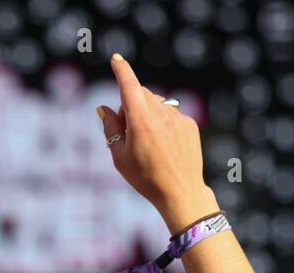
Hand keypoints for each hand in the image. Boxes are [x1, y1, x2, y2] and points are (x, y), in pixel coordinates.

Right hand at [96, 54, 217, 233]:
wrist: (181, 193)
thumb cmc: (145, 178)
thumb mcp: (119, 157)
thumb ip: (110, 128)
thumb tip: (103, 108)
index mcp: (140, 122)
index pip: (128, 86)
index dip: (121, 70)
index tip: (116, 58)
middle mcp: (161, 114)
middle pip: (141, 94)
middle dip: (131, 105)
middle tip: (128, 134)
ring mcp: (178, 118)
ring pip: (157, 103)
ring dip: (148, 114)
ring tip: (149, 144)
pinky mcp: (190, 124)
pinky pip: (171, 114)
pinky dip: (164, 123)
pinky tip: (165, 147)